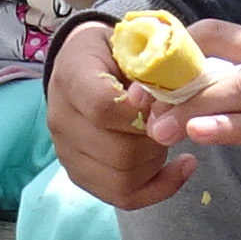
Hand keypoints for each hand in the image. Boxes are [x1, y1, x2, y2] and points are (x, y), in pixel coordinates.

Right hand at [44, 21, 191, 211]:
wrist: (85, 61)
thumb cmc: (118, 49)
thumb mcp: (136, 42)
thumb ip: (150, 68)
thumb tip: (157, 101)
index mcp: (72, 77)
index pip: (103, 108)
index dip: (141, 113)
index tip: (160, 100)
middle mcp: (61, 119)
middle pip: (117, 153)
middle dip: (157, 141)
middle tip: (171, 120)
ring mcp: (66, 151)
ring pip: (122, 180)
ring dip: (157, 163)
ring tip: (167, 137)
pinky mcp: (79, 174)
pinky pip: (122, 197)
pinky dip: (159, 188)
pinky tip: (179, 168)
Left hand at [152, 16, 240, 167]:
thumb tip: (208, 78)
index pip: (209, 35)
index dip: (170, 55)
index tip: (140, 76)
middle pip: (213, 57)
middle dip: (169, 81)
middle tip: (134, 103)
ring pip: (235, 90)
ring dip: (192, 108)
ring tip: (157, 125)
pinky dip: (231, 128)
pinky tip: (204, 134)